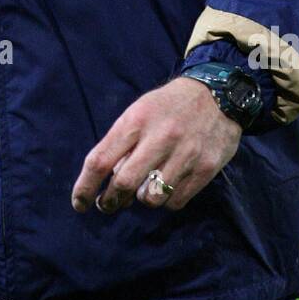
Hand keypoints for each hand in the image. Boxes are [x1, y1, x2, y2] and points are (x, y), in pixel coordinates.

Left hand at [71, 75, 241, 213]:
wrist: (219, 94)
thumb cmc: (168, 106)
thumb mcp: (139, 112)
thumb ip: (121, 143)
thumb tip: (105, 183)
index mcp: (136, 120)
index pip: (101, 160)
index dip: (85, 187)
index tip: (79, 204)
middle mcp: (160, 137)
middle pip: (123, 183)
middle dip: (111, 200)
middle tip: (109, 204)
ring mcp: (185, 154)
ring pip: (151, 198)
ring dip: (142, 200)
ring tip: (144, 190)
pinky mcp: (206, 169)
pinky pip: (176, 201)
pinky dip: (167, 200)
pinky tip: (168, 186)